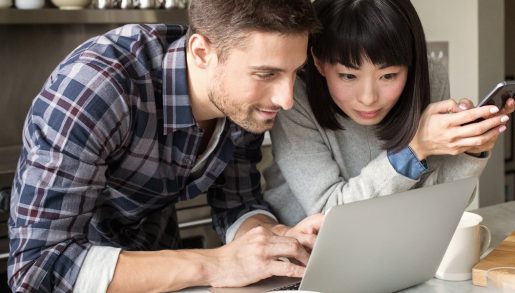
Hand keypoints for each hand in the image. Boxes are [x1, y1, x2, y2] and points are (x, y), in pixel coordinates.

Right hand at [207, 214, 323, 287]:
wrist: (213, 265)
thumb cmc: (230, 258)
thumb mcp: (248, 243)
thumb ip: (264, 242)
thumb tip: (281, 250)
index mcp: (261, 231)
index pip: (288, 234)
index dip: (302, 242)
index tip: (310, 248)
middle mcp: (263, 237)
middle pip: (294, 240)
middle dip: (308, 249)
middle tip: (315, 257)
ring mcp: (262, 251)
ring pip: (293, 249)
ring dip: (306, 259)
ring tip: (311, 265)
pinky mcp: (261, 265)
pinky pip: (286, 267)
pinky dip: (298, 271)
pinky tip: (303, 274)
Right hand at [409, 99, 508, 158]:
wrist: (416, 144)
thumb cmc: (423, 124)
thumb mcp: (431, 108)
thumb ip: (448, 104)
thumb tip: (463, 106)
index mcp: (445, 122)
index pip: (469, 116)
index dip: (484, 111)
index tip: (494, 108)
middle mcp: (451, 134)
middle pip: (478, 129)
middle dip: (493, 122)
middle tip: (503, 116)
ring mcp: (454, 144)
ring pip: (479, 140)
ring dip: (493, 133)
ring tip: (502, 126)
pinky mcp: (456, 150)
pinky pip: (474, 146)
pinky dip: (486, 141)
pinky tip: (491, 135)